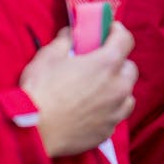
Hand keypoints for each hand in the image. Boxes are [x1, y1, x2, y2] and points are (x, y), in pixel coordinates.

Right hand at [18, 24, 137, 158]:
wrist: (33, 132)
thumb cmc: (39, 91)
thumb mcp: (48, 56)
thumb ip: (65, 41)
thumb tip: (71, 33)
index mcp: (107, 64)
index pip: (125, 40)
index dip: (118, 32)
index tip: (110, 31)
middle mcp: (118, 87)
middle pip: (130, 69)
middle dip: (118, 63)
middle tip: (100, 64)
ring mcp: (116, 111)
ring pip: (127, 94)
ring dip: (117, 88)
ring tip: (98, 89)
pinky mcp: (108, 130)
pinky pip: (117, 115)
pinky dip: (110, 110)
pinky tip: (93, 110)